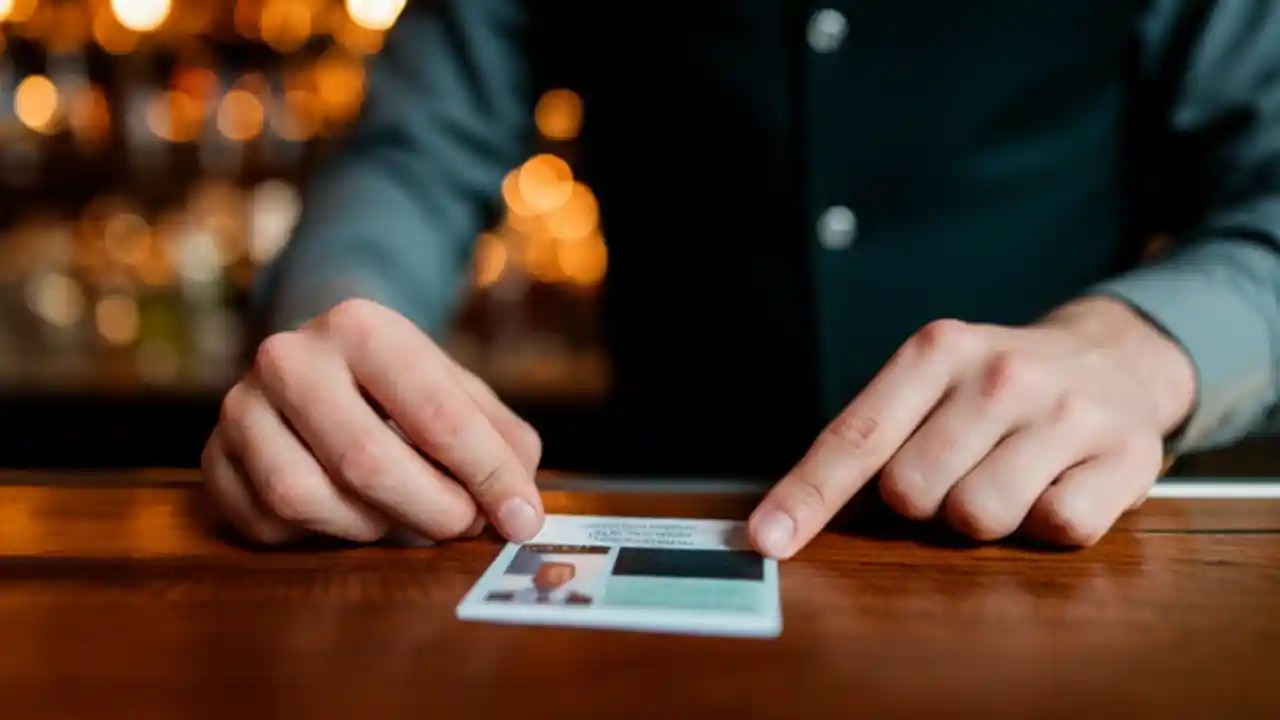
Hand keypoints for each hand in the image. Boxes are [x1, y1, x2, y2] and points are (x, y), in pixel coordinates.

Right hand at [201, 298, 544, 544]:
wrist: (320, 367)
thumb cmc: (405, 390)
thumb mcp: (463, 395)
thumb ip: (503, 444)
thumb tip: (520, 511)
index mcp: (362, 326)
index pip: (435, 412)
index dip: (487, 475)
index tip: (522, 518)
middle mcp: (289, 356)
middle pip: (366, 461)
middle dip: (431, 509)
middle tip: (465, 526)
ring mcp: (240, 406)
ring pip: (305, 498)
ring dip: (370, 525)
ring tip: (399, 513)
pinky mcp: (213, 459)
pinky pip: (268, 526)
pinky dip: (318, 536)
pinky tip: (344, 512)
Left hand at [749, 297, 1196, 556]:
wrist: (1115, 358)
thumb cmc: (996, 393)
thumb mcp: (928, 387)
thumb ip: (868, 442)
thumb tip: (785, 520)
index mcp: (936, 351)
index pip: (856, 437)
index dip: (807, 495)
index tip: (766, 539)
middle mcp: (1000, 373)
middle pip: (913, 493)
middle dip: (922, 503)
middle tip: (957, 471)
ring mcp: (1066, 410)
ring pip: (979, 518)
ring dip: (982, 519)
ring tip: (1007, 477)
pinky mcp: (1126, 453)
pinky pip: (1057, 530)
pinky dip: (1047, 524)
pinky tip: (1057, 485)